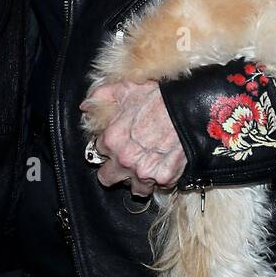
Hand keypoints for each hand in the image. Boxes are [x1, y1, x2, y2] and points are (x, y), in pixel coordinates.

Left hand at [79, 79, 186, 197]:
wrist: (189, 108)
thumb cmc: (158, 98)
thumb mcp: (125, 88)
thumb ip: (101, 97)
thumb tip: (86, 106)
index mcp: (112, 139)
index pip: (99, 151)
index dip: (109, 146)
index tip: (118, 142)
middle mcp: (124, 160)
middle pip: (107, 178)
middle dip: (115, 170)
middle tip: (127, 160)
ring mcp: (144, 172)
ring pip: (133, 188)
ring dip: (138, 179)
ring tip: (147, 166)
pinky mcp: (164, 179)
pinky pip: (157, 187)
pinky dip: (160, 179)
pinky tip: (164, 166)